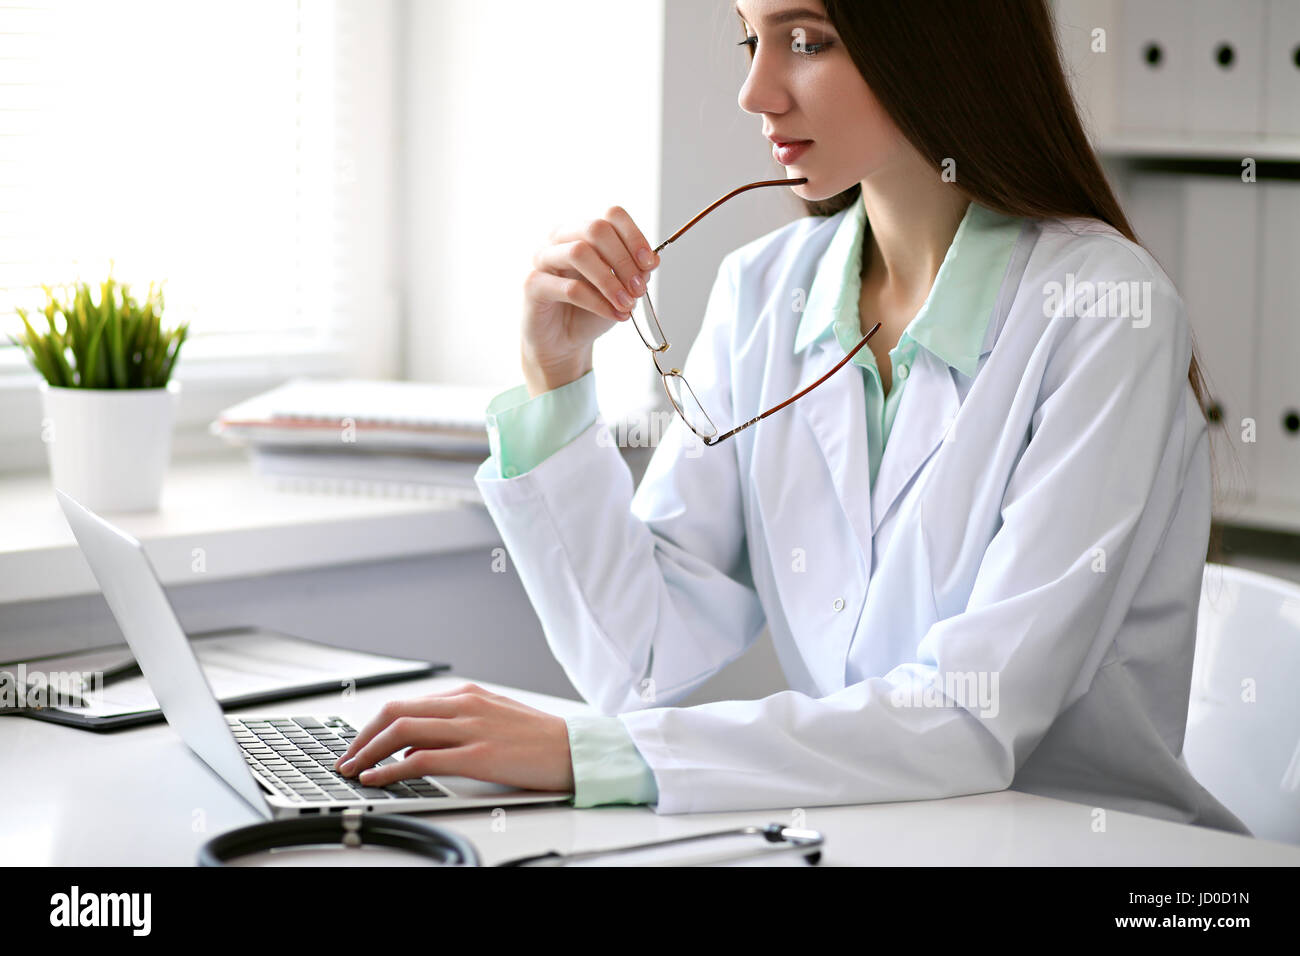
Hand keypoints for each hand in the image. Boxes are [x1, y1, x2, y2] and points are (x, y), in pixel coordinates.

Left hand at [333, 682, 574, 792]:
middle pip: (395, 712)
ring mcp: (471, 728)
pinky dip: (391, 769)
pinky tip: (377, 778)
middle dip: (362, 736)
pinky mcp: (479, 755)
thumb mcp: (494, 720)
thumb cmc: (540, 739)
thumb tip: (414, 749)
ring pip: (402, 731)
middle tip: (345, 758)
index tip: (358, 743)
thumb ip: (455, 728)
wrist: (576, 749)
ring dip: (368, 751)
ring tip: (352, 769)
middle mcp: (465, 705)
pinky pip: (421, 759)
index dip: (374, 725)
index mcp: (468, 695)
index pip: (406, 704)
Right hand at [521, 205, 659, 393]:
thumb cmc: (590, 311)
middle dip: (624, 259)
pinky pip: (569, 288)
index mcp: (584, 232)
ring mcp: (543, 258)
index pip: (612, 216)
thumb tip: (651, 260)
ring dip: (610, 281)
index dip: (634, 237)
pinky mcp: (533, 284)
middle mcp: (561, 238)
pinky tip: (614, 315)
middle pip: (595, 229)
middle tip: (639, 289)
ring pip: (579, 253)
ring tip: (627, 304)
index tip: (650, 264)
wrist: (564, 342)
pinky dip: (597, 302)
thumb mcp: (621, 290)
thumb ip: (634, 272)